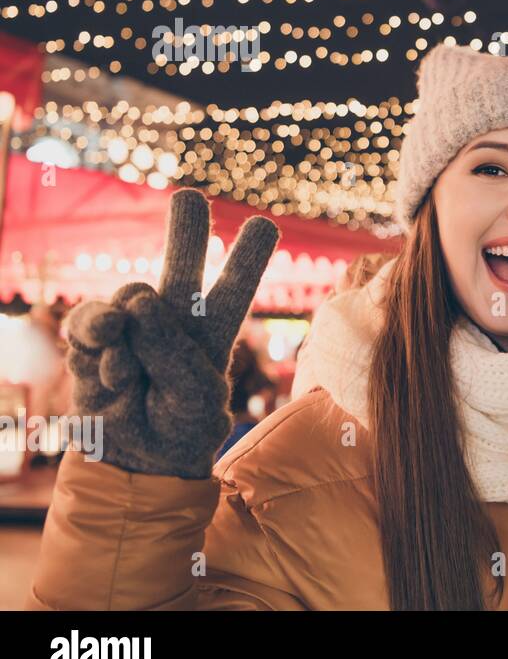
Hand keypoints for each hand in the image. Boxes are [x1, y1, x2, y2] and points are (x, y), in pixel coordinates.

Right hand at [64, 189, 279, 478]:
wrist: (135, 458)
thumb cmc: (179, 425)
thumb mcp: (192, 395)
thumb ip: (169, 349)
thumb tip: (135, 303)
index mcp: (213, 328)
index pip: (234, 285)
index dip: (248, 256)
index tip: (265, 226)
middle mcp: (175, 317)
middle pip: (182, 262)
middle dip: (185, 229)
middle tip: (189, 200)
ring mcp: (133, 325)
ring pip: (129, 295)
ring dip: (125, 333)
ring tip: (130, 375)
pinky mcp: (96, 339)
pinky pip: (91, 325)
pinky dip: (98, 349)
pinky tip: (112, 374)